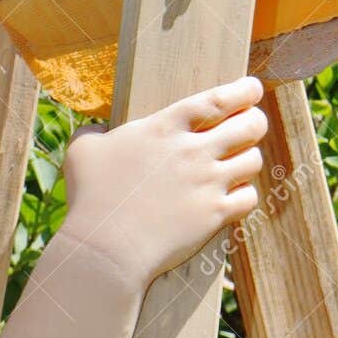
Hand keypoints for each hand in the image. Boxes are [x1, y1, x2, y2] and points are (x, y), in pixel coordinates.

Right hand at [56, 75, 268, 286]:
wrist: (105, 249)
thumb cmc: (91, 198)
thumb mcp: (82, 152)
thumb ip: (93, 132)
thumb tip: (97, 131)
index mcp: (165, 128)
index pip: (219, 99)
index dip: (244, 91)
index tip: (252, 89)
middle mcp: (194, 151)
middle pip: (250, 125)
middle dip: (255, 121)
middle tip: (250, 124)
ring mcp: (208, 184)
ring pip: (253, 161)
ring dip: (247, 159)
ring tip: (238, 162)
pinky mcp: (214, 216)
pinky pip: (249, 198)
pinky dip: (244, 195)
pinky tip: (232, 196)